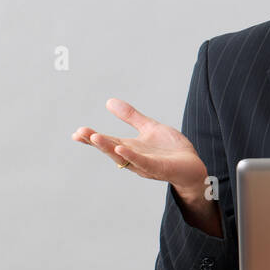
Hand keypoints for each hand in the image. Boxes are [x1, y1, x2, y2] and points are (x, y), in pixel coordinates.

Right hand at [73, 98, 208, 198]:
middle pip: (111, 149)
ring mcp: (145, 164)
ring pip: (123, 157)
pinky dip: (131, 156)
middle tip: (80, 133)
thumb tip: (109, 101)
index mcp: (130, 148)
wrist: (193, 166)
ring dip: (108, 148)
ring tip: (95, 137)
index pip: (108, 142)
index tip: (76, 133)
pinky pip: (143, 163)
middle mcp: (134, 158)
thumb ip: (131, 117)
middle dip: (95, 142)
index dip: (92, 138)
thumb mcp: (149, 128)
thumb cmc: (170, 150)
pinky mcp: (159, 168)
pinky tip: (121, 148)